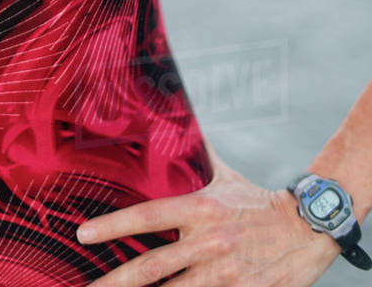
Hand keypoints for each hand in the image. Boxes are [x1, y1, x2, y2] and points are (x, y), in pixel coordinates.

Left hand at [76, 139, 341, 284]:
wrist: (306, 229)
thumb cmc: (258, 201)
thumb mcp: (223, 174)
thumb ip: (196, 153)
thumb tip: (175, 119)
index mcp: (200, 209)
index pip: (147, 217)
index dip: (113, 226)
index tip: (83, 234)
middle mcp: (209, 243)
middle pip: (151, 267)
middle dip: (116, 281)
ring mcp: (224, 274)